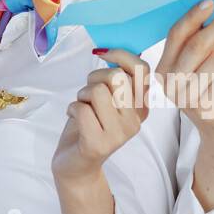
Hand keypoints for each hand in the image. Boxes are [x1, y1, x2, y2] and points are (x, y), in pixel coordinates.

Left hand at [51, 48, 151, 185]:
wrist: (76, 164)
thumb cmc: (89, 125)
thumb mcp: (107, 97)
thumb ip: (116, 78)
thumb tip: (110, 49)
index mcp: (141, 107)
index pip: (142, 70)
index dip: (120, 55)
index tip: (103, 55)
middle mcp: (135, 121)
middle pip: (116, 78)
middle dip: (94, 78)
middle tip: (88, 94)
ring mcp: (119, 135)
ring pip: (98, 91)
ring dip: (82, 95)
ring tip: (82, 108)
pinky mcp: (99, 144)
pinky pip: (82, 109)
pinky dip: (72, 109)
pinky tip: (74, 119)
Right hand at [154, 0, 213, 142]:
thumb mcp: (204, 61)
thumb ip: (202, 38)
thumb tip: (208, 8)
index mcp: (164, 70)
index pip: (176, 36)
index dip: (193, 17)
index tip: (210, 2)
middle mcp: (170, 85)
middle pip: (196, 45)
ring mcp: (186, 100)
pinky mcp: (205, 111)